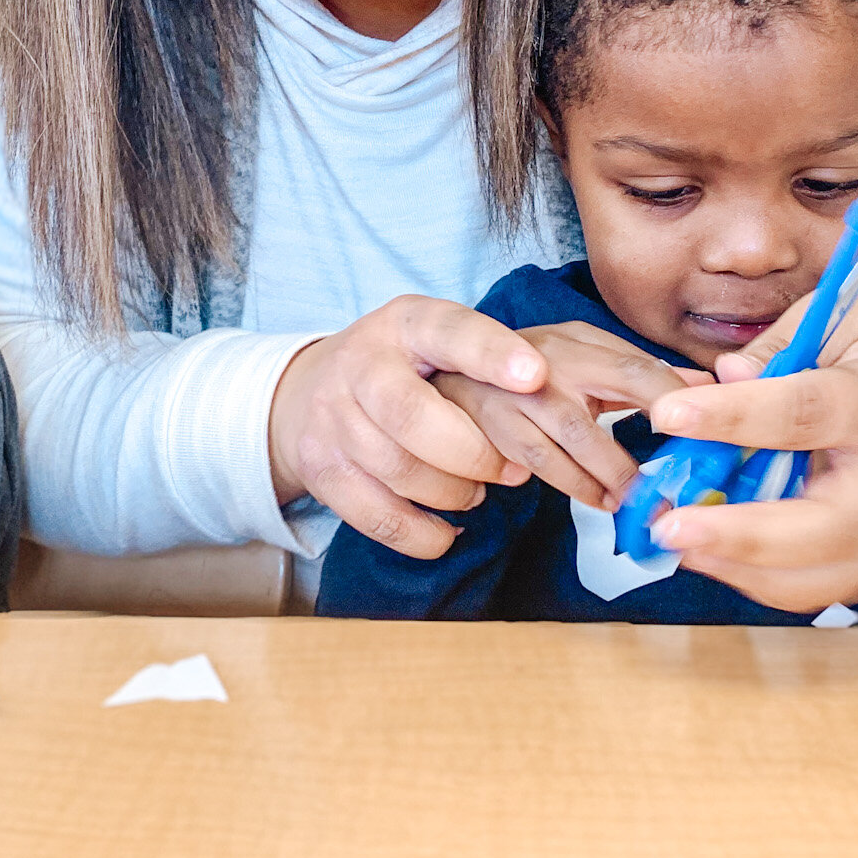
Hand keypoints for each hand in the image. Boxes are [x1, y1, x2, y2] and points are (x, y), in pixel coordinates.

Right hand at [269, 295, 549, 558]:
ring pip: (399, 471)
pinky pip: (378, 516)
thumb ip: (482, 361)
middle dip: (473, 454)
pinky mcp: (320, 469)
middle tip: (511, 472)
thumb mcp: (436, 341)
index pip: (448, 332)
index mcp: (404, 323)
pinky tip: (446, 526)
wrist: (308, 390)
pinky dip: (423, 533)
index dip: (491, 354)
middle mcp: (360, 364)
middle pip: (412, 415)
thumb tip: (549, 399)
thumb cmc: (401, 367)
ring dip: (453, 493)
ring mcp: (332, 418)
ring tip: (474, 492)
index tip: (534, 375)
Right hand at [436, 321, 711, 512]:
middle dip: (625, 467)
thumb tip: (708, 384)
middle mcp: (542, 371)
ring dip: (598, 484)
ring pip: (555, 454)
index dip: (670, 405)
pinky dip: (571, 486)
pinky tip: (598, 499)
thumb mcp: (590, 351)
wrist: (458, 363)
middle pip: (586, 424)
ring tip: (632, 504)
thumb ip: (644, 369)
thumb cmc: (537, 361)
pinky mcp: (490, 431)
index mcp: (577, 344)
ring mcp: (511, 404)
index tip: (704, 438)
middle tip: (663, 497)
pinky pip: (531, 467)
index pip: (634, 371)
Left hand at [640, 283, 857, 612]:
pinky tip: (711, 552)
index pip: (805, 413)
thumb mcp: (837, 315)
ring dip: (746, 569)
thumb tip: (721, 378)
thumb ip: (776, 349)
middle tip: (672, 525)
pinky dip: (763, 579)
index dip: (734, 417)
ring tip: (679, 542)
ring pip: (825, 573)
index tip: (670, 416)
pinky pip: (820, 581)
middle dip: (743, 534)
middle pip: (825, 527)